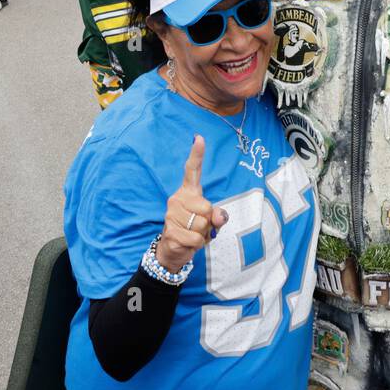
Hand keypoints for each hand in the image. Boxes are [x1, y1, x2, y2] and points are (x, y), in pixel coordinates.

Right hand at [158, 135, 228, 272]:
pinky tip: (188, 243)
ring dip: (203, 235)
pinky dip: (198, 245)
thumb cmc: (194, 231)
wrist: (173, 251)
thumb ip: (219, 216)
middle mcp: (177, 199)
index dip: (196, 155)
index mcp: (188, 192)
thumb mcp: (212, 222)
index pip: (192, 171)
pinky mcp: (170, 231)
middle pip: (207, 207)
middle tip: (199, 227)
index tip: (199, 138)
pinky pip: (196, 238)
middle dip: (209, 222)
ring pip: (202, 225)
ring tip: (193, 234)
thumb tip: (218, 216)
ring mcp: (171, 215)